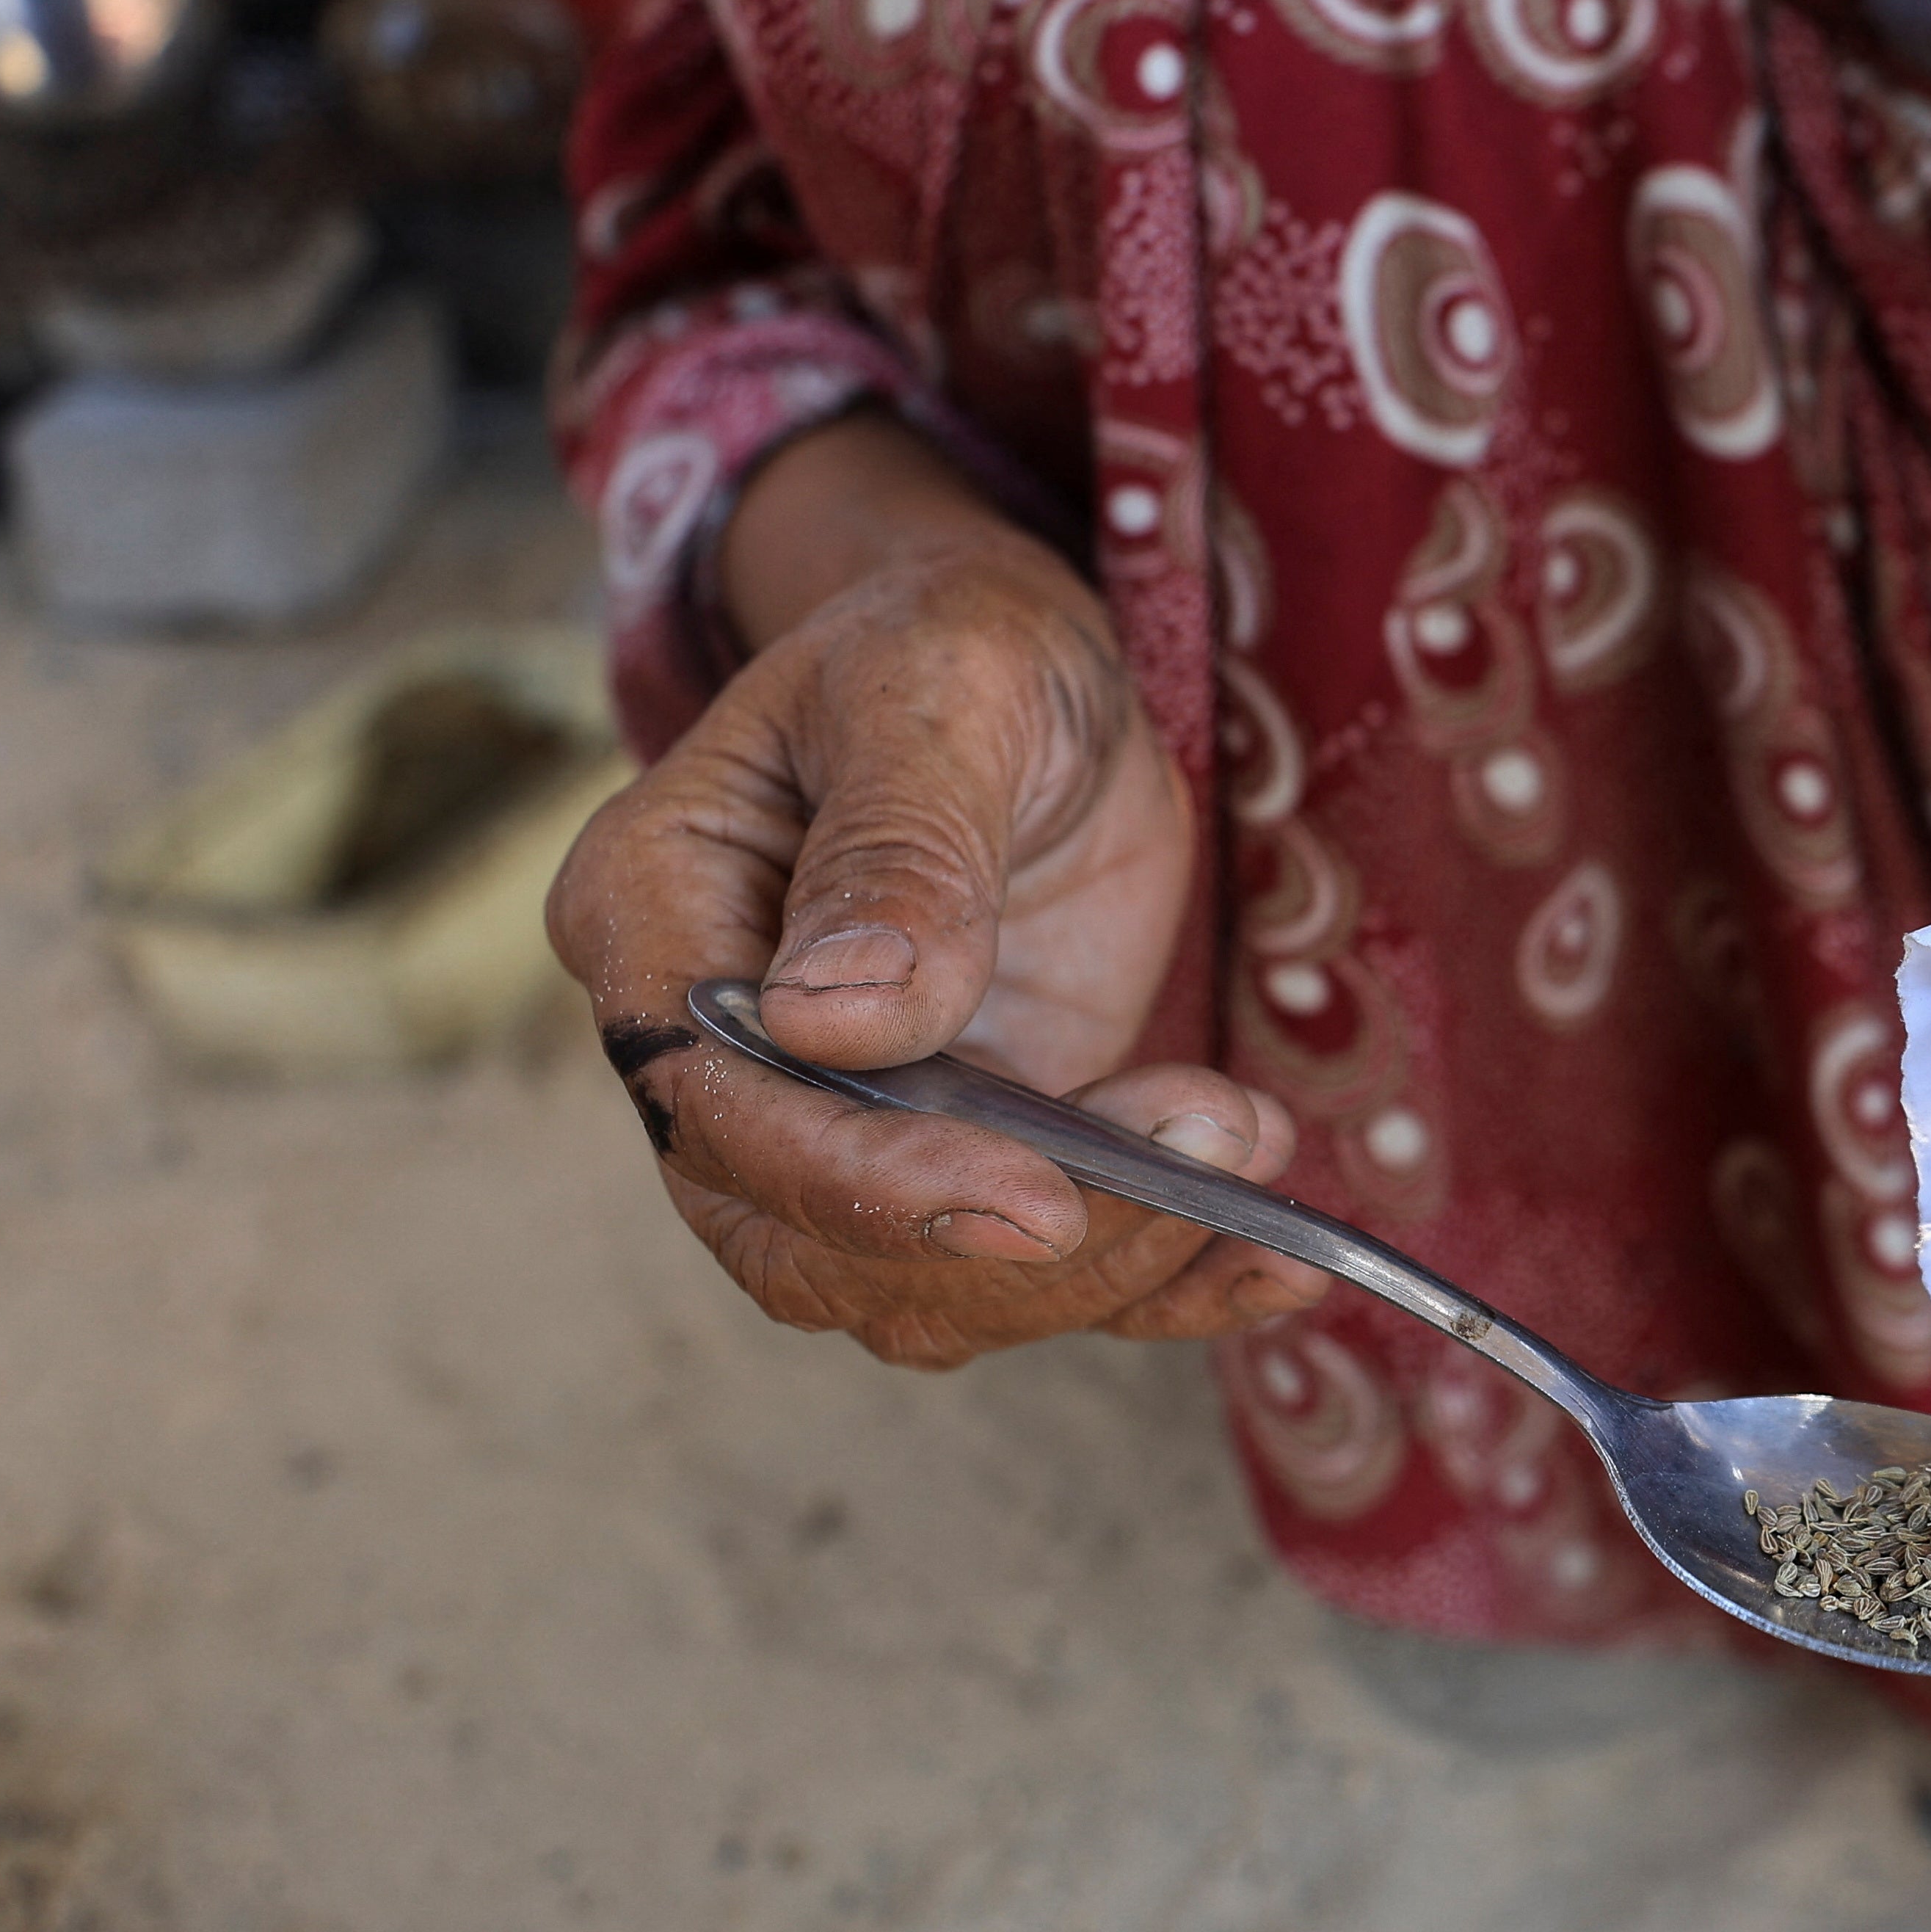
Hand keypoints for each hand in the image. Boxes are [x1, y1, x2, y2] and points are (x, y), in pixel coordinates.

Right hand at [548, 416, 1329, 1363]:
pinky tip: (1276, 1264)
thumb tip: (836, 1023)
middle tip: (1196, 1181)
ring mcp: (844, 1117)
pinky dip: (1159, 1284)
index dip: (869, 1184)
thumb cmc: (951, 645)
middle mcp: (725, 1053)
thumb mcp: (933, 697)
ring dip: (1102, 1261)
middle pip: (811, 1239)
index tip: (1038, 1203)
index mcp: (654, 918)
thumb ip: (897, 852)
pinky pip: (1043, 1263)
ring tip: (1251, 1152)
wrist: (1031, 666)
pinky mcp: (970, 1147)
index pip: (720, 1109)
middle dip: (1005, 1254)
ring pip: (925, 1286)